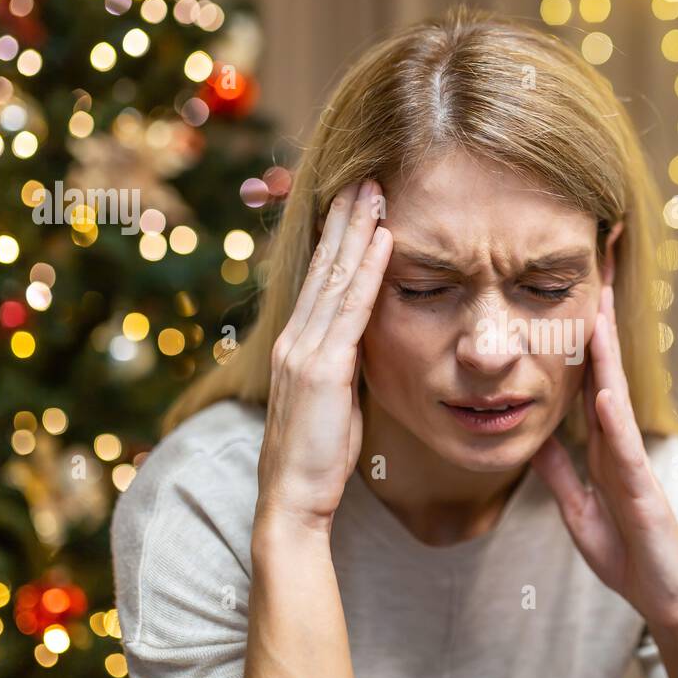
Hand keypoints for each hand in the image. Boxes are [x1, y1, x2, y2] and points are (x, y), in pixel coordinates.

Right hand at [255, 179, 391, 535]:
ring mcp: (306, 351)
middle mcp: (297, 339)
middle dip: (346, 218)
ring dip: (358, 230)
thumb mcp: (338, 400)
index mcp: (300, 346)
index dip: (339, 237)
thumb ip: (348, 365)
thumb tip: (369, 342)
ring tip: (376, 189)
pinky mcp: (321, 369)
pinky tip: (385, 239)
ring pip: (336, 277)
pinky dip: (368, 270)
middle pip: (325, 266)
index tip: (357, 201)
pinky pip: (350, 309)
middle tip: (367, 175)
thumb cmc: (319, 458)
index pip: (322, 280)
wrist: (292, 502)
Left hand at [531, 285, 677, 632]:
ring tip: (597, 309)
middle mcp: (620, 445)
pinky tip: (604, 391)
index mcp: (602, 448)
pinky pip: (624, 450)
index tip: (567, 295)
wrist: (664, 600)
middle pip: (605, 373)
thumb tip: (532, 439)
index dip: (576, 340)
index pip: (586, 382)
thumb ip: (559, 473)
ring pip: (616, 399)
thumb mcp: (577, 510)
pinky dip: (614, 419)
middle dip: (599, 323)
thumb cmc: (628, 555)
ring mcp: (634, 464)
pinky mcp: (643, 490)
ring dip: (607, 355)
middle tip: (596, 271)